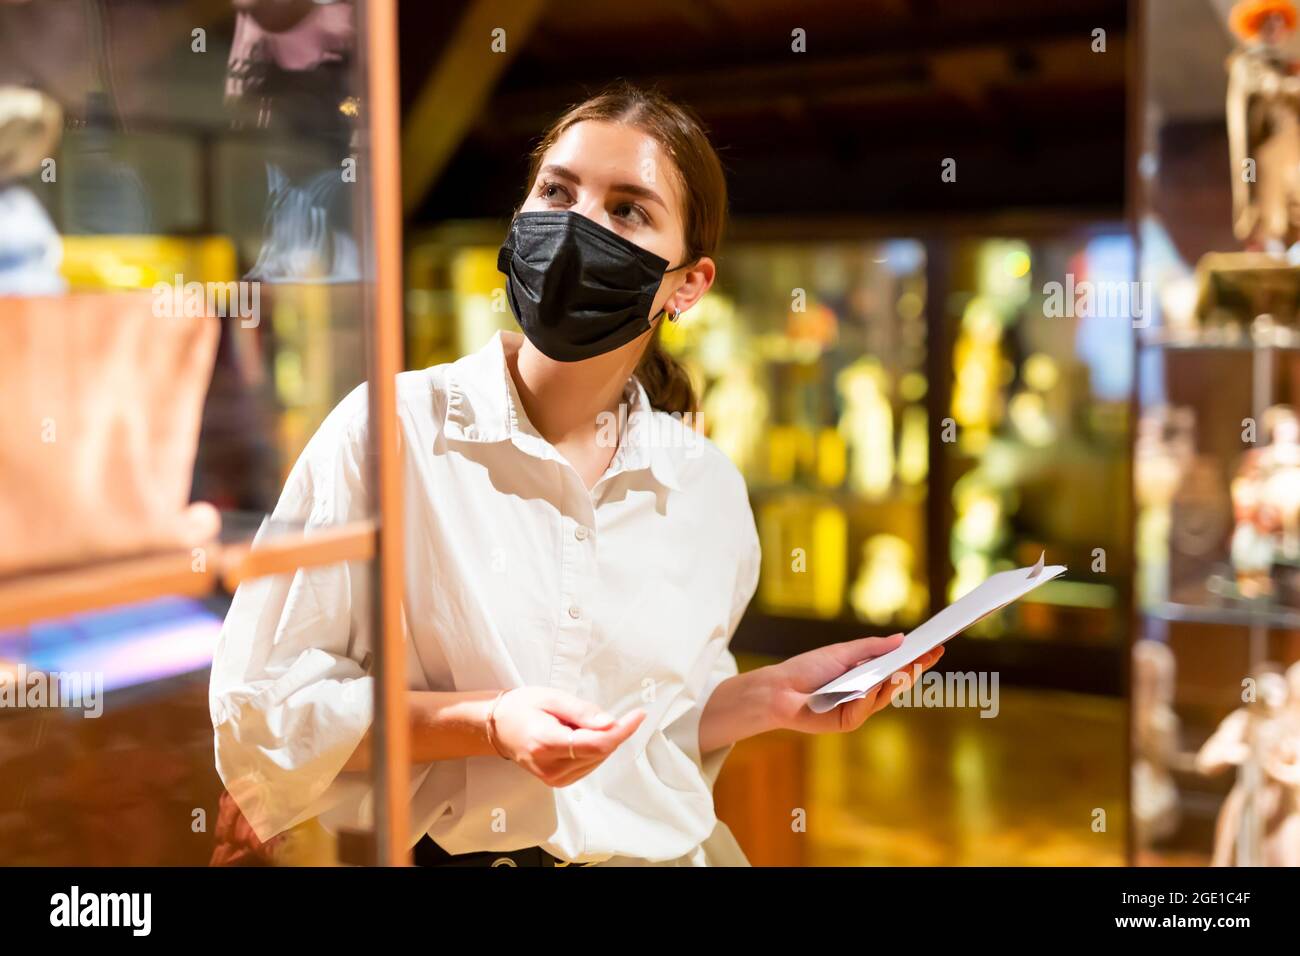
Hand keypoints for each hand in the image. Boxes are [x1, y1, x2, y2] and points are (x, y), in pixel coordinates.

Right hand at [490, 687, 644, 787]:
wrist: (499, 727)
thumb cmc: (522, 707)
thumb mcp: (551, 697)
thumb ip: (582, 711)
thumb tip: (610, 724)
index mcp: (546, 743)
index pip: (597, 744)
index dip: (622, 730)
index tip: (638, 714)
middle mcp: (550, 767)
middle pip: (600, 752)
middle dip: (608, 730)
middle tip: (589, 713)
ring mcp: (553, 779)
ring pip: (598, 759)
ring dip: (599, 739)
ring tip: (573, 724)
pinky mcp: (557, 782)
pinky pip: (589, 765)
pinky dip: (592, 749)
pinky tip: (575, 736)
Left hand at [762, 633, 945, 733]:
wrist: (779, 688)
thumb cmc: (808, 668)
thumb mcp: (842, 653)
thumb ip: (870, 648)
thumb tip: (901, 639)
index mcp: (866, 676)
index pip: (897, 668)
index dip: (917, 660)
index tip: (936, 647)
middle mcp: (866, 695)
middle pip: (896, 684)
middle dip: (913, 669)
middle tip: (930, 654)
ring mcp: (857, 710)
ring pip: (882, 697)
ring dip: (894, 682)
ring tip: (908, 665)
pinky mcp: (845, 722)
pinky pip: (861, 709)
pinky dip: (865, 697)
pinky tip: (870, 686)